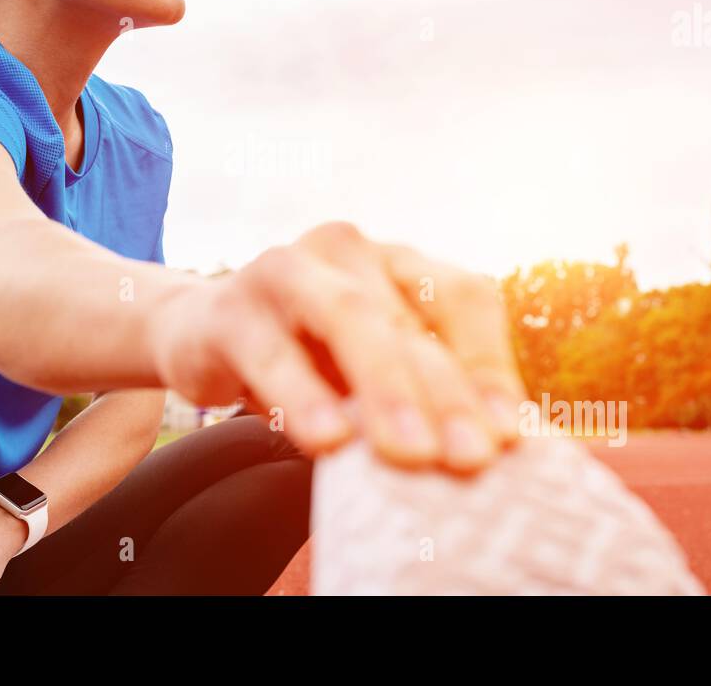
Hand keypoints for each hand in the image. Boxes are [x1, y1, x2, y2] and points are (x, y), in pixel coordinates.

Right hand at [149, 221, 525, 472]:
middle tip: (472, 459)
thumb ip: (421, 390)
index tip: (511, 435)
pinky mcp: (230, 308)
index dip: (491, 364)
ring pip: (350, 319)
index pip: (464, 299)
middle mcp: (349, 251)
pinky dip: (304, 396)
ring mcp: (287, 270)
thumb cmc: (307, 359)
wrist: (198, 334)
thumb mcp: (369, 368)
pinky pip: (273, 353)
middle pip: (410, 319)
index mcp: (398, 262)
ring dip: (385, 388)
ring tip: (411, 454)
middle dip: (446, 394)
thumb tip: (496, 453)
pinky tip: (328, 439)